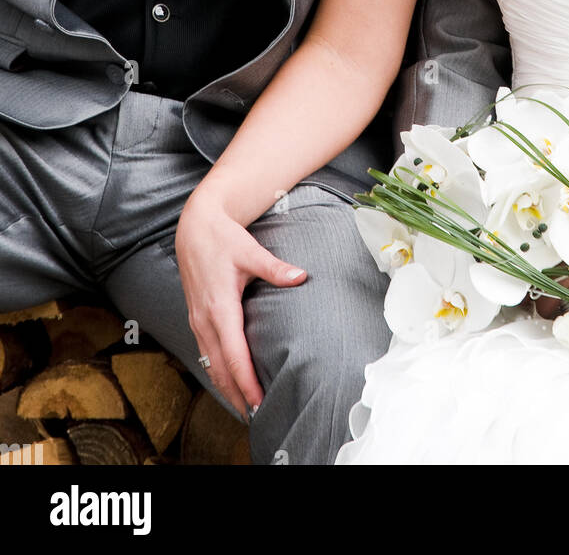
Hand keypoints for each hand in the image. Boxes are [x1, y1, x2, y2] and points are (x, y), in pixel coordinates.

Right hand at [174, 191, 306, 418]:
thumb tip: (301, 276)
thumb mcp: (250, 251)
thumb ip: (275, 268)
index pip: (234, 355)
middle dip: (236, 394)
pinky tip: (228, 379)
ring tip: (243, 406)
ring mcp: (197, 320)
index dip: (246, 382)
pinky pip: (205, 352)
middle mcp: (205, 319)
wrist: (194, 227)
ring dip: (225, 387)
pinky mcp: (195, 317)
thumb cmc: (222, 238)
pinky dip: (217, 371)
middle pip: (220, 368)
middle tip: (256, 415)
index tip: (259, 401)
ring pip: (210, 363)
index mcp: (219, 307)